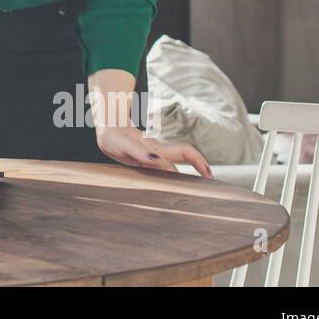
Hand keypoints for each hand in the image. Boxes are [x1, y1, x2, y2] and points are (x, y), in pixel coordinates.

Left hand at [96, 125, 213, 177]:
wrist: (106, 128)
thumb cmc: (112, 137)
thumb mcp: (122, 145)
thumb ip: (139, 152)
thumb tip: (159, 161)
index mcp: (156, 149)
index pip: (184, 153)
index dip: (198, 163)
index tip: (208, 176)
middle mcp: (158, 151)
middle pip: (186, 154)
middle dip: (200, 166)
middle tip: (211, 182)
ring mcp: (154, 154)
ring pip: (177, 163)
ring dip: (190, 173)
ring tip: (199, 189)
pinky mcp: (148, 158)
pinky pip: (166, 166)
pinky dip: (175, 175)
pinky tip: (175, 187)